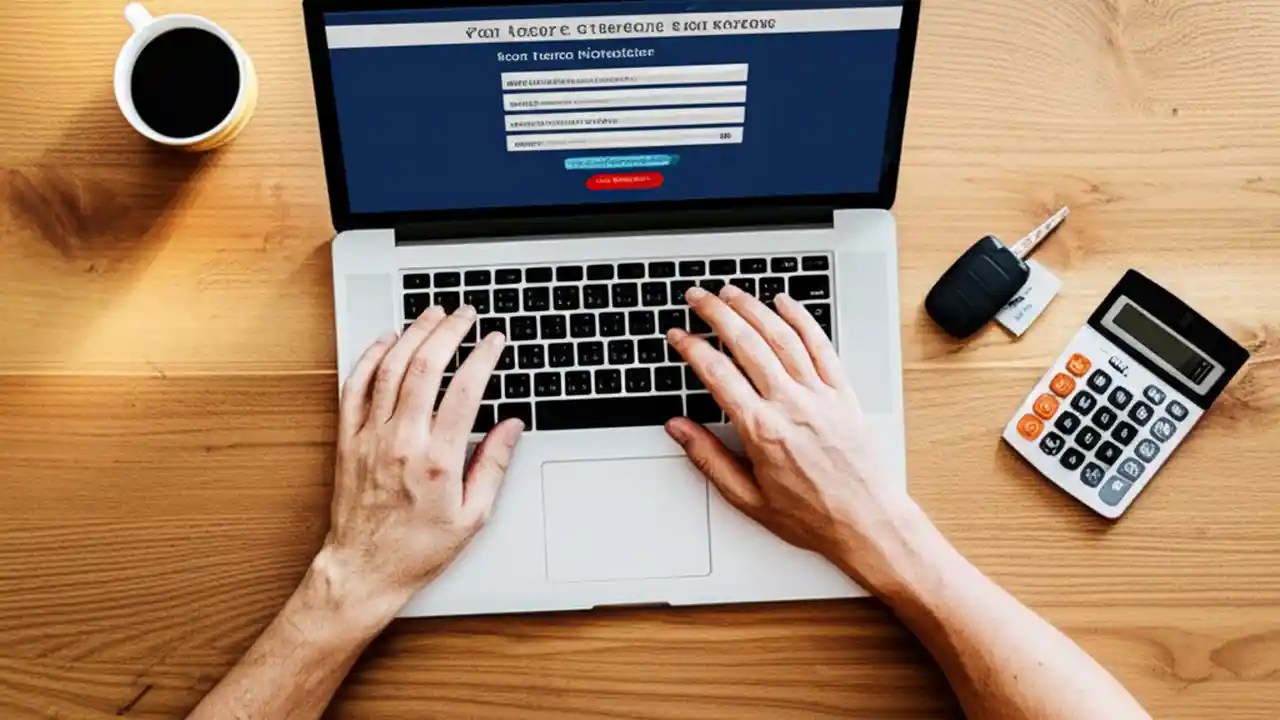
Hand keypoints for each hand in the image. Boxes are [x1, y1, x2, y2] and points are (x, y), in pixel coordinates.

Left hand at [315, 306, 523, 624]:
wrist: (364, 570)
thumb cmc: (418, 549)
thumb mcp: (473, 516)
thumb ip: (493, 465)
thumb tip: (511, 426)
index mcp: (438, 461)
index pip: (465, 391)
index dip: (483, 357)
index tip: (494, 341)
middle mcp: (402, 443)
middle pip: (426, 368)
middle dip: (449, 332)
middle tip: (465, 314)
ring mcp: (370, 438)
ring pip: (391, 369)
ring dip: (413, 334)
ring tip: (432, 316)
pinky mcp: (348, 440)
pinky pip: (355, 387)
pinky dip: (371, 358)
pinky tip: (386, 341)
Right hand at [665, 286, 922, 587]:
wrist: (868, 522)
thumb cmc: (812, 516)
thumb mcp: (748, 497)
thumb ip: (708, 458)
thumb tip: (678, 428)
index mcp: (762, 430)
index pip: (717, 374)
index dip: (692, 348)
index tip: (678, 336)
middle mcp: (791, 404)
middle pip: (747, 343)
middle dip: (716, 313)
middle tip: (697, 297)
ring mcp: (820, 394)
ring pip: (782, 336)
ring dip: (753, 308)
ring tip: (732, 292)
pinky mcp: (843, 393)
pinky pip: (820, 345)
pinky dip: (801, 319)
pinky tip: (785, 303)